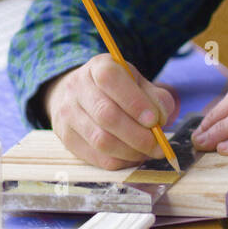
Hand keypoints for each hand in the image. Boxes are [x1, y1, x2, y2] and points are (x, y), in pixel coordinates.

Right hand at [42, 54, 178, 169]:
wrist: (79, 95)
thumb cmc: (117, 89)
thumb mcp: (137, 83)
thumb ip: (155, 97)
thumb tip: (160, 120)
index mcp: (98, 67)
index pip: (111, 80)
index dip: (134, 102)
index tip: (154, 120)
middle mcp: (77, 87)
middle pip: (106, 115)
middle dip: (137, 135)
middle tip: (157, 145)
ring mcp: (67, 113)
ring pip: (101, 140)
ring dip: (130, 151)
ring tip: (147, 152)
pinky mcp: (66, 138)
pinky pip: (97, 158)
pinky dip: (120, 161)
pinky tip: (132, 156)